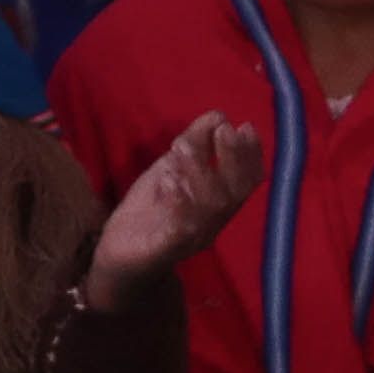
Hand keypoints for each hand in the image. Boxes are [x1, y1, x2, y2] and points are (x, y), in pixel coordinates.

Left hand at [88, 108, 262, 301]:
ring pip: (209, 207)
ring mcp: (190, 238)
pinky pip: (179, 229)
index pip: (247, 181)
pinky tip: (169, 180)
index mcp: (217, 205)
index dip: (251, 155)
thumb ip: (196, 144)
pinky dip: (178, 202)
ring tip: (183, 147)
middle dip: (234, 159)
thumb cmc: (152, 210)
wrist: (122, 257)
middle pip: (234, 193)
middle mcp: (211, 223)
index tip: (245, 126)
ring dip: (200, 172)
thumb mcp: (173, 170)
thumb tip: (218, 115)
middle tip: (225, 131)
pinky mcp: (164, 249)